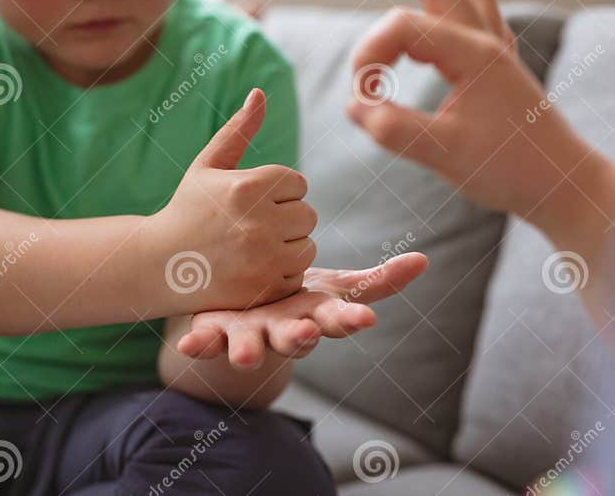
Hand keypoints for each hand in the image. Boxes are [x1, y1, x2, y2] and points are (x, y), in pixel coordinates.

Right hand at [149, 88, 317, 312]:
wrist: (160, 266)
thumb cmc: (187, 210)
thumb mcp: (208, 166)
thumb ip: (238, 129)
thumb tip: (260, 93)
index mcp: (247, 186)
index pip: (298, 183)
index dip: (278, 192)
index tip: (252, 202)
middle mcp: (258, 222)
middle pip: (308, 215)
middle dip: (286, 219)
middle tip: (253, 226)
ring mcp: (262, 259)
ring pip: (307, 246)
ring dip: (288, 246)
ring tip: (254, 247)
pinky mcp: (264, 289)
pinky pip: (297, 274)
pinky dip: (281, 273)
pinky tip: (252, 268)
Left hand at [176, 252, 428, 369]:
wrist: (245, 312)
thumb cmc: (297, 301)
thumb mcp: (335, 290)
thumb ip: (376, 283)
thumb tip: (424, 260)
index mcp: (313, 316)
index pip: (335, 320)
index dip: (347, 321)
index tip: (364, 322)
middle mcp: (282, 330)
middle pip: (294, 338)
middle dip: (299, 339)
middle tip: (304, 335)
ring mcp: (249, 334)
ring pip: (252, 344)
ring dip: (250, 350)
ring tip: (246, 354)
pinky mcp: (216, 332)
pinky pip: (207, 340)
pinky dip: (200, 343)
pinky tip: (190, 342)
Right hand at [345, 0, 597, 226]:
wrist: (566, 185)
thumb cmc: (510, 170)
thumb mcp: (444, 154)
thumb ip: (394, 128)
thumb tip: (355, 106)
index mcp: (471, 54)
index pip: (400, 29)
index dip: (368, 58)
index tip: (361, 102)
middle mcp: (485, 41)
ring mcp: (498, 51)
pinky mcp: (502, 68)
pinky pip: (485, 12)